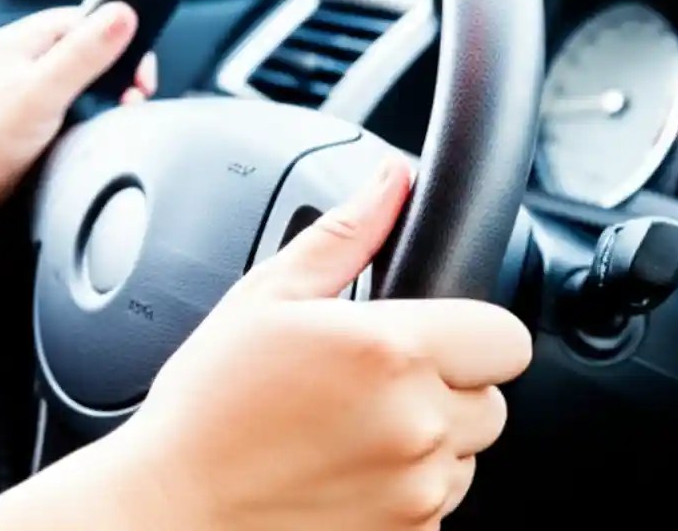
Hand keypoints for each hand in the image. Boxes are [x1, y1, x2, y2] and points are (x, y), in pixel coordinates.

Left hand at [0, 2, 154, 222]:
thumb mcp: (42, 93)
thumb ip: (85, 53)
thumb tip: (123, 14)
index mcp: (14, 45)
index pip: (79, 21)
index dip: (115, 39)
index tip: (138, 73)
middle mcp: (15, 69)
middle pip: (81, 54)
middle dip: (113, 74)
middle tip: (130, 99)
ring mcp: (18, 102)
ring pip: (76, 87)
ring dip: (100, 102)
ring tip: (111, 120)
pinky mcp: (23, 134)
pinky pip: (65, 118)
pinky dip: (83, 127)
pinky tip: (86, 142)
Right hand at [98, 157, 532, 529]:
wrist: (171, 510)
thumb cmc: (207, 408)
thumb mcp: (266, 298)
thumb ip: (346, 234)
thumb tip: (392, 179)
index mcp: (391, 352)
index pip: (506, 337)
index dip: (475, 331)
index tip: (435, 337)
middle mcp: (417, 426)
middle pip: (492, 399)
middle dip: (449, 388)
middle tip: (377, 385)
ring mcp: (417, 493)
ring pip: (468, 456)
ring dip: (430, 442)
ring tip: (351, 431)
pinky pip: (438, 505)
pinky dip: (407, 491)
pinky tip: (346, 473)